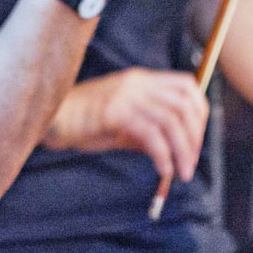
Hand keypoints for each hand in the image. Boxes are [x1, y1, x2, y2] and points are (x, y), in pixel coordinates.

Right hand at [41, 68, 207, 183]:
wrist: (52, 119)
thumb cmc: (86, 122)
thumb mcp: (124, 122)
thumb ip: (151, 128)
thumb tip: (180, 149)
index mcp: (140, 80)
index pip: (186, 86)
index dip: (200, 112)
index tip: (197, 140)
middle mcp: (136, 83)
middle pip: (183, 104)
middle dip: (194, 136)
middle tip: (191, 162)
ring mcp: (124, 96)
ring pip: (170, 120)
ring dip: (182, 150)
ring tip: (182, 173)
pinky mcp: (113, 113)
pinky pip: (151, 135)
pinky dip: (163, 156)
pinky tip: (163, 170)